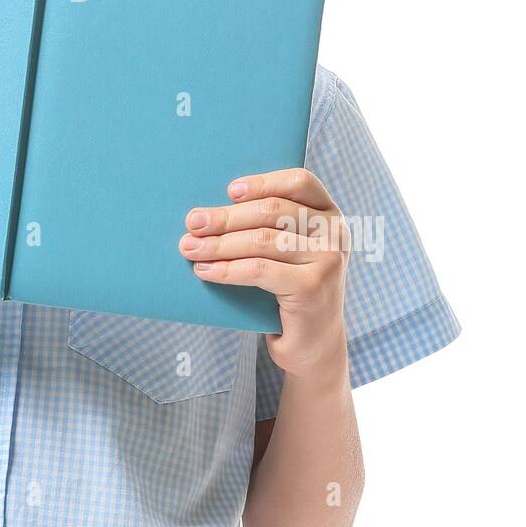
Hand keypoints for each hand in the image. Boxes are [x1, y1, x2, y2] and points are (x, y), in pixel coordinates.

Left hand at [179, 167, 349, 381]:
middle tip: (192, 223)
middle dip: (226, 217)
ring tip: (190, 248)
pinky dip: (227, 269)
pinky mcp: (312, 288)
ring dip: (220, 244)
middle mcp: (335, 233)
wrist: (313, 344)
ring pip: (262, 241)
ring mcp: (328, 260)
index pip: (300, 182)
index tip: (229, 191)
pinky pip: (259, 270)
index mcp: (329, 214)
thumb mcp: (287, 251)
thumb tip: (208, 211)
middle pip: (273, 211)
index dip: (263, 182)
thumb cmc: (290, 290)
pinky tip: (206, 271)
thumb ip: (267, 225)